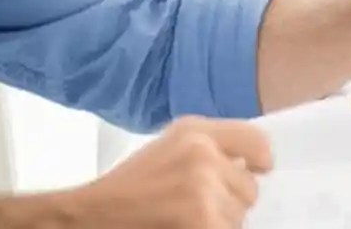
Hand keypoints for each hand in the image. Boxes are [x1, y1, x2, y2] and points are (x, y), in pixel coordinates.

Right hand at [73, 116, 271, 228]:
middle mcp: (201, 151)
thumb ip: (209, 149)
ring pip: (240, 217)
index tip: (255, 172)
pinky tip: (182, 226)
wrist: (91, 216)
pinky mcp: (201, 217)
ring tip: (182, 218)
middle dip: (228, 202)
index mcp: (194, 131)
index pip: (257, 142)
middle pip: (250, 189)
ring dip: (218, 223)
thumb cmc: (129, 188)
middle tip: (191, 206)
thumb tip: (255, 166)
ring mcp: (202, 185)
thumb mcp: (169, 149)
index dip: (260, 163)